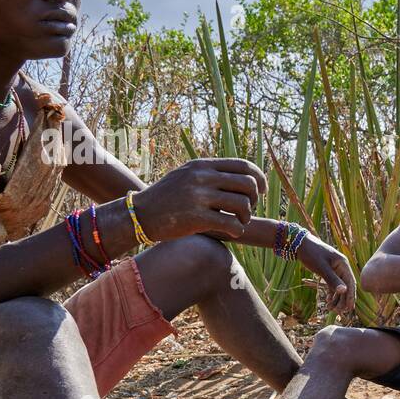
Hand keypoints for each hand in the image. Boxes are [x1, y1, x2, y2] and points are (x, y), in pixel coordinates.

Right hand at [132, 158, 267, 241]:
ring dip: (246, 217)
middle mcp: (201, 177)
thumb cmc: (167, 198)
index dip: (259, 178)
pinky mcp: (196, 218)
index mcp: (202, 165)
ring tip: (238, 222)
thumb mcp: (186, 176)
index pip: (243, 165)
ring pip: (243, 204)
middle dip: (254, 200)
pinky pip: (231, 224)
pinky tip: (232, 233)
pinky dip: (237, 230)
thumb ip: (210, 173)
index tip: (260, 191)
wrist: (139, 215)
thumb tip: (244, 176)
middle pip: (248, 184)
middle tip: (247, 211)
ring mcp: (198, 197)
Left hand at [298, 237, 356, 314]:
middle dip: (343, 300)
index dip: (351, 296)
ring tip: (331, 309)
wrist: (299, 244)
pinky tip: (328, 301)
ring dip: (337, 298)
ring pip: (339, 287)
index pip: (351, 283)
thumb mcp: (322, 268)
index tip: (350, 309)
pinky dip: (332, 293)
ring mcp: (335, 269)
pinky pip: (333, 285)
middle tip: (338, 312)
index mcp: (343, 264)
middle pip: (346, 286)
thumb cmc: (311, 253)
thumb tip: (344, 291)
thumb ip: (333, 280)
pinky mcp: (328, 271)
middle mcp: (341, 267)